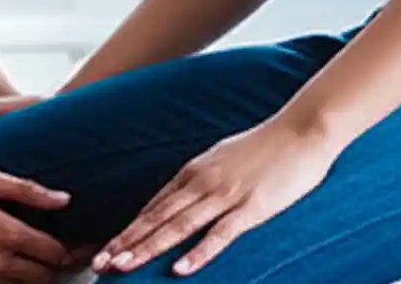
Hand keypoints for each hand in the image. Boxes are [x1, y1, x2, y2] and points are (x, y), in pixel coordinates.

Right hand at [0, 165, 75, 282]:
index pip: (55, 253)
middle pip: (44, 277)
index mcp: (4, 233)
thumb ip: (25, 190)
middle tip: (66, 258)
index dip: (74, 250)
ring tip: (35, 264)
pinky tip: (3, 271)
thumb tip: (64, 200)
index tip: (82, 246)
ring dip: (33, 280)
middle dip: (59, 268)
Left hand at [92, 120, 341, 276]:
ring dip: (147, 249)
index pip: (152, 208)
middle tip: (99, 263)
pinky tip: (180, 269)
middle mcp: (200, 183)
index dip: (127, 231)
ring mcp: (225, 195)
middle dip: (125, 243)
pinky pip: (220, 234)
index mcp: (192, 173)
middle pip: (156, 218)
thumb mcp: (220, 160)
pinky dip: (198, 253)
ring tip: (122, 267)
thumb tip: (180, 199)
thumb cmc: (265, 147)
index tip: (105, 249)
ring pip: (178, 227)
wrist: (302, 130)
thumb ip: (199, 180)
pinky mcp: (251, 207)